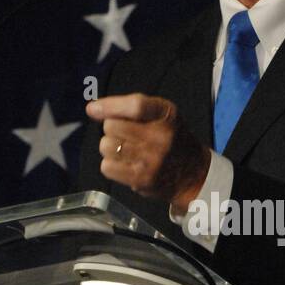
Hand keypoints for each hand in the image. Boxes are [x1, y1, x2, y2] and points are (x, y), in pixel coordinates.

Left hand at [86, 93, 210, 211]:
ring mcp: (151, 159)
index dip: (109, 106)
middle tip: (125, 135)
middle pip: (112, 126)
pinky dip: (111, 164)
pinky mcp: (141, 179)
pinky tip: (125, 163)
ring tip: (126, 150)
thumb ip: (129, 107)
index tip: (92, 110)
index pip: (135, 106)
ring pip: (106, 146)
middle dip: (112, 129)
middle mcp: (161, 136)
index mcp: (166, 114)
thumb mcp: (160, 113)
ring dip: (110, 147)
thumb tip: (92, 109)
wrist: (192, 173)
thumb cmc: (170, 137)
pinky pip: (107, 166)